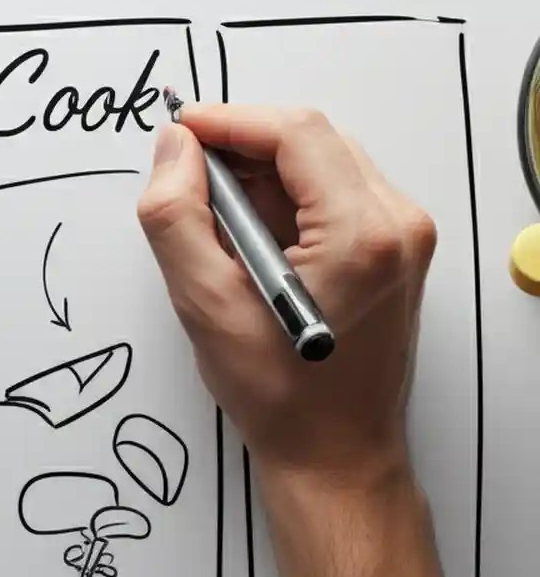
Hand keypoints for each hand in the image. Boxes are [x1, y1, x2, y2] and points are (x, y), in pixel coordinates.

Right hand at [137, 105, 436, 487]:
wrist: (336, 455)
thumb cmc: (279, 397)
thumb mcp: (206, 305)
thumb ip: (177, 216)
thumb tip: (174, 149)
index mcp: (363, 234)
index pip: (295, 133)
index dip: (228, 120)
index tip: (179, 129)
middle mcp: (398, 224)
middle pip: (312, 140)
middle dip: (242, 145)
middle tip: (186, 174)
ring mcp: (403, 236)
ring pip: (322, 162)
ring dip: (262, 172)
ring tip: (214, 216)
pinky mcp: (394, 249)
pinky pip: (334, 192)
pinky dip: (284, 198)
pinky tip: (249, 236)